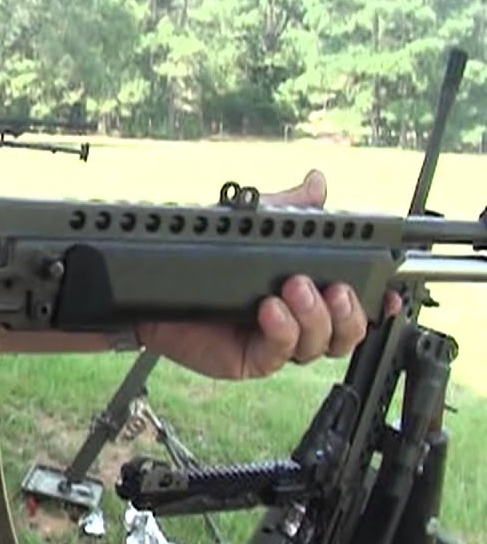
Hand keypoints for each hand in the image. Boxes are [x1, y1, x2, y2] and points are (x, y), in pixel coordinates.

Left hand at [135, 170, 401, 379]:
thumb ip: (288, 208)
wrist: (152, 290)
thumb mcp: (250, 227)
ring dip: (315, 318)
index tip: (391, 293)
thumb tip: (317, 183)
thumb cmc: (199, 262)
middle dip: (349, 311)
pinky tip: (269, 310)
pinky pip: (280, 352)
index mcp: (306, 291)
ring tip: (293, 290)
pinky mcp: (251, 359)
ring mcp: (276, 343)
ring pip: (319, 345)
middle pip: (347, 332)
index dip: (377, 301)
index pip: (354, 302)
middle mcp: (296, 321)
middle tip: (331, 287)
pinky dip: (282, 329)